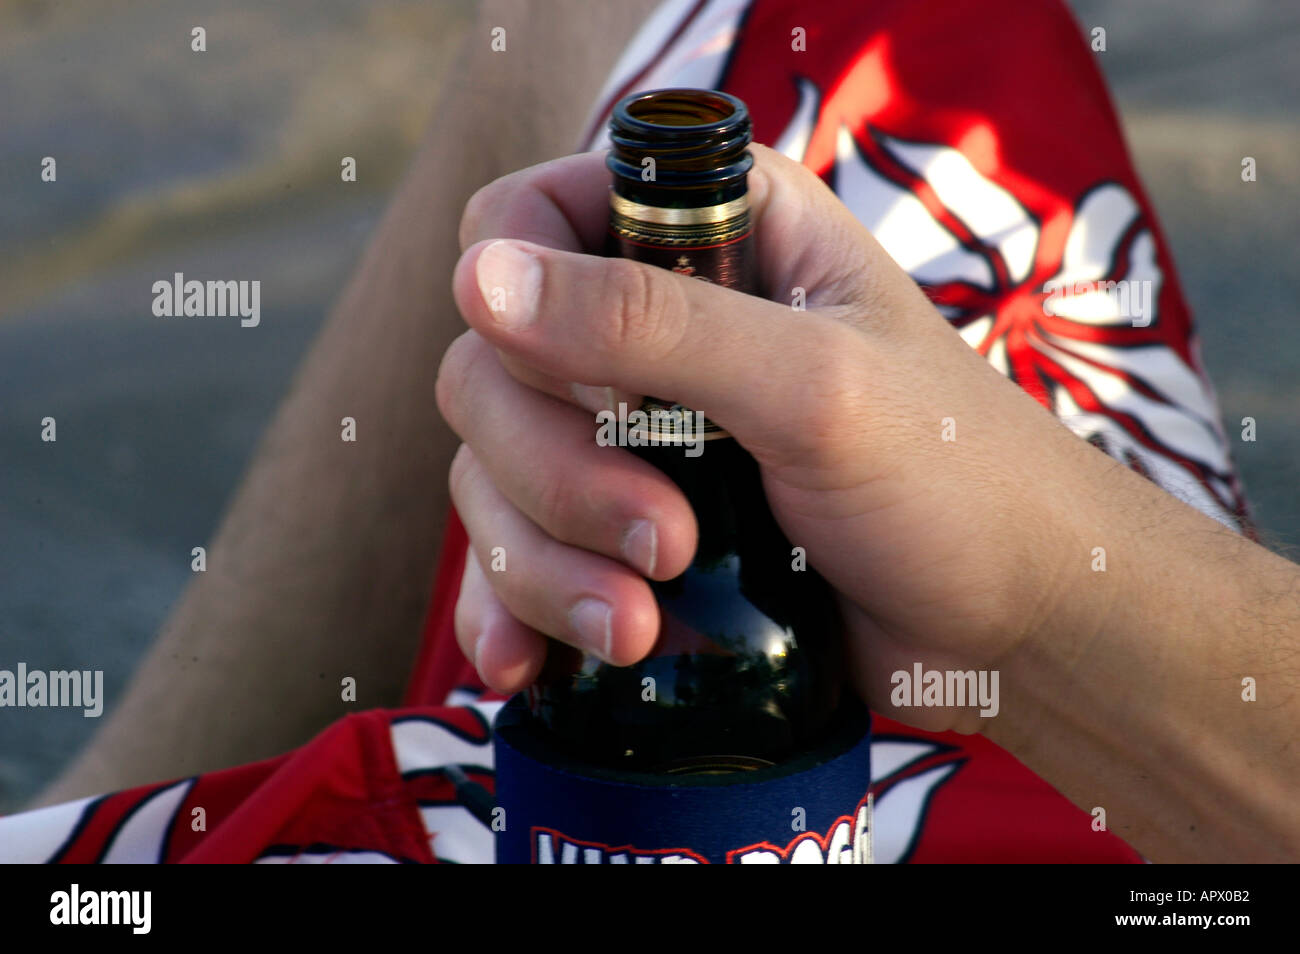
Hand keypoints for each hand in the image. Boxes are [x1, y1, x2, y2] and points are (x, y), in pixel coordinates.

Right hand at [437, 145, 1111, 731]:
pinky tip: (528, 665)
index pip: (530, 220)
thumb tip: (478, 279)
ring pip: (495, 474)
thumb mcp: (813, 388)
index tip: (568, 388)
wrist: (1011, 628)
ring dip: (546, 563)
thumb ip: (652, 324)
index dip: (514, 297)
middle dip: (556, 474)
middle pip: (494, 367)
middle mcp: (660, 318)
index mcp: (717, 231)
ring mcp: (636, 431)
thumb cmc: (957, 481)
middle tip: (668, 544)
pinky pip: (516, 556)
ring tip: (639, 627)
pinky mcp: (628, 529)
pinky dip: (513, 609)